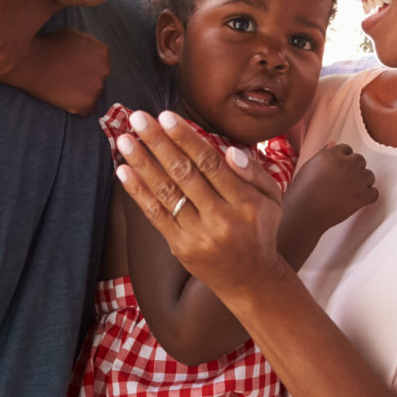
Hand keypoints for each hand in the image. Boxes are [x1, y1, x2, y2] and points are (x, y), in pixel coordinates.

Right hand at [13, 28, 110, 114]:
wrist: (33, 62)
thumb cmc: (49, 46)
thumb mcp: (75, 36)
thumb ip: (88, 45)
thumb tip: (91, 54)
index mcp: (102, 52)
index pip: (102, 66)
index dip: (87, 70)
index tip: (75, 72)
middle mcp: (104, 69)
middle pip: (99, 81)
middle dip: (87, 82)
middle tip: (68, 81)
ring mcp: (96, 86)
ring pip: (94, 95)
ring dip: (82, 94)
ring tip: (64, 89)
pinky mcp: (87, 102)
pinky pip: (88, 109)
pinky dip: (78, 107)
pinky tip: (65, 99)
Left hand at [115, 110, 294, 298]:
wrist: (251, 281)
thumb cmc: (260, 229)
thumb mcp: (272, 198)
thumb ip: (255, 172)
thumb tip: (230, 151)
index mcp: (246, 202)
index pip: (211, 163)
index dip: (186, 138)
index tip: (166, 116)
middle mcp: (221, 219)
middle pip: (185, 174)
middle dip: (159, 143)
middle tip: (138, 118)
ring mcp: (198, 235)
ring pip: (166, 193)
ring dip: (143, 163)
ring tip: (125, 140)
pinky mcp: (180, 247)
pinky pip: (156, 216)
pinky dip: (138, 192)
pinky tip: (124, 171)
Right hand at [282, 143, 377, 237]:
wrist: (304, 212)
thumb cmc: (302, 191)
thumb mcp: (309, 166)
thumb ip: (323, 153)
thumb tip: (333, 143)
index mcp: (332, 154)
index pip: (347, 149)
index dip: (343, 161)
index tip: (338, 171)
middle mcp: (346, 163)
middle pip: (360, 161)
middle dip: (354, 170)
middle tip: (343, 183)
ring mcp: (356, 179)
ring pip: (369, 175)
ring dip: (363, 182)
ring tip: (349, 192)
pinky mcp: (362, 196)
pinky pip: (374, 192)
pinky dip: (368, 197)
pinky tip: (357, 201)